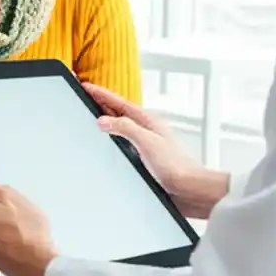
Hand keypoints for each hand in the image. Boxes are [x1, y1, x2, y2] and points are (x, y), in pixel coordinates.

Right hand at [84, 82, 226, 218]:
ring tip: (92, 116)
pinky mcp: (144, 160)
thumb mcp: (147, 141)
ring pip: (121, 128)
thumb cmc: (176, 165)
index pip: (118, 102)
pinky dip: (113, 140)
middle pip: (119, 112)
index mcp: (147, 121)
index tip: (85, 86)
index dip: (101, 94)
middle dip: (101, 103)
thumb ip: (125, 128)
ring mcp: (145, 145)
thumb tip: (102, 120)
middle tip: (85, 97)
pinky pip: (123, 144)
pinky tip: (108, 146)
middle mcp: (146, 131)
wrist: (190, 189)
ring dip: (107, 121)